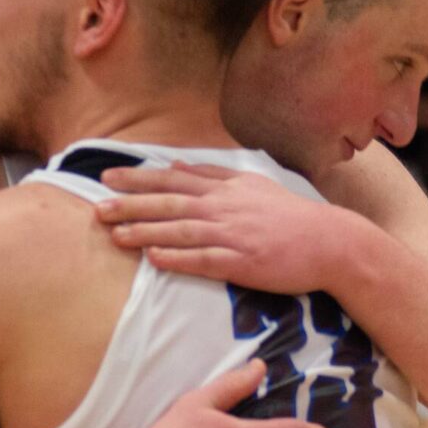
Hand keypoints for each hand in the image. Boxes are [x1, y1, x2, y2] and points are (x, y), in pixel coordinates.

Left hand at [97, 163, 354, 293]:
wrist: (329, 242)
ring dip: (146, 232)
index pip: (173, 179)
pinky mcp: (244, 262)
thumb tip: (177, 164)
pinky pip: (205, 259)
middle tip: (98, 207)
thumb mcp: (252, 185)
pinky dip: (178, 258)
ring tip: (115, 234)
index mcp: (225, 188)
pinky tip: (154, 258)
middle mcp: (224, 208)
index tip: (108, 177)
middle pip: (170, 203)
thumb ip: (214, 175)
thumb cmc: (290, 216)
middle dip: (131, 204)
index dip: (139, 178)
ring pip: (181, 231)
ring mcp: (234, 235)